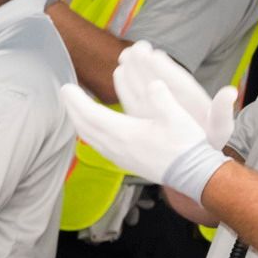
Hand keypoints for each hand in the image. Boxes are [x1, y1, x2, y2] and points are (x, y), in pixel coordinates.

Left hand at [57, 41, 234, 199]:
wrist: (192, 174)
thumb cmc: (186, 145)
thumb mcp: (177, 116)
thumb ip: (162, 98)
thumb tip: (153, 83)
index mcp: (124, 133)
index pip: (91, 114)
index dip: (76, 101)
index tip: (66, 88)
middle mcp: (115, 147)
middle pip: (84, 126)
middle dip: (72, 109)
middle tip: (66, 93)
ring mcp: (118, 157)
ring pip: (89, 137)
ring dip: (79, 121)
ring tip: (75, 108)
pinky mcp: (123, 162)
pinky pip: (97, 145)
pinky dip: (89, 133)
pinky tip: (92, 129)